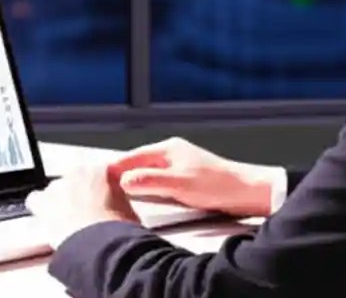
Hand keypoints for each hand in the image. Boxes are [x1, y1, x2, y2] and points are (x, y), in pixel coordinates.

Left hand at [25, 164, 139, 247]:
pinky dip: (41, 208)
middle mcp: (78, 172)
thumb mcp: (129, 211)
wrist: (100, 244)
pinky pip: (36, 200)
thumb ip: (119, 200)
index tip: (104, 201)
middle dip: (79, 193)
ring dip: (60, 201)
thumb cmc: (119, 230)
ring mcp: (58, 186)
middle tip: (86, 214)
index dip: (101, 189)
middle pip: (75, 180)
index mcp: (103, 170)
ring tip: (67, 222)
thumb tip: (117, 207)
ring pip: (55, 190)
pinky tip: (49, 221)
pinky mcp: (42, 201)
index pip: (101, 174)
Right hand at [108, 137, 279, 217]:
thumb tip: (124, 180)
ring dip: (136, 180)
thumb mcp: (179, 184)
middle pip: (140, 162)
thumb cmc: (217, 185)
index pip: (133, 156)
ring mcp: (180, 165)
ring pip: (150, 171)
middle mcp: (173, 153)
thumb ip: (151, 182)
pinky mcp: (188, 178)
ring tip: (119, 190)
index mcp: (169, 149)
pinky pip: (160, 180)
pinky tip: (146, 196)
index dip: (116, 166)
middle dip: (122, 171)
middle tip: (103, 182)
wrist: (247, 191)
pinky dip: (149, 186)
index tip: (99, 174)